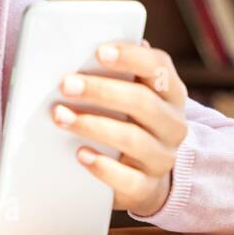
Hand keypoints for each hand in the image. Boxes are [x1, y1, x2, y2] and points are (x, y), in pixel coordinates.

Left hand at [51, 41, 188, 216]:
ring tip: (60, 116)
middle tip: (66, 85)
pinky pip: (128, 178)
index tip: (99, 52)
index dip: (131, 57)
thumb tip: (86, 47)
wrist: (144, 174)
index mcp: (170, 92)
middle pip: (142, 102)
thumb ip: (117, 72)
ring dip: (93, 125)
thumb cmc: (128, 122)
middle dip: (101, 91)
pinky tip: (81, 154)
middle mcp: (173, 123)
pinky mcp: (147, 186)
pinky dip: (103, 166)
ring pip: (133, 139)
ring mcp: (162, 156)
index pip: (158, 67)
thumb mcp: (129, 95)